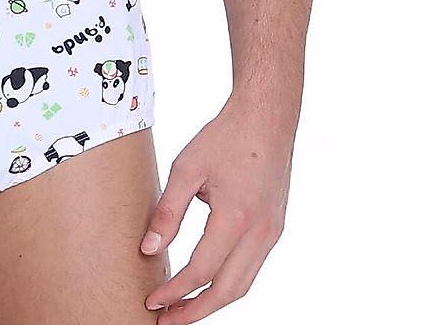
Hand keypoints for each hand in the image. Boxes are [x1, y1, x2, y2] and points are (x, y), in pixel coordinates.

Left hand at [140, 93, 294, 322]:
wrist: (266, 118)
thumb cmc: (225, 138)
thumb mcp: (186, 168)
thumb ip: (168, 211)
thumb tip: (148, 249)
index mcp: (236, 218)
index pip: (201, 271)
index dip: (175, 291)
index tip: (151, 301)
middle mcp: (260, 234)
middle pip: (227, 291)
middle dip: (195, 311)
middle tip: (165, 321)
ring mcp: (272, 234)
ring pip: (243, 284)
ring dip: (213, 302)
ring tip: (183, 308)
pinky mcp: (274, 229)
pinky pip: (252, 268)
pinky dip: (228, 282)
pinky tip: (207, 282)